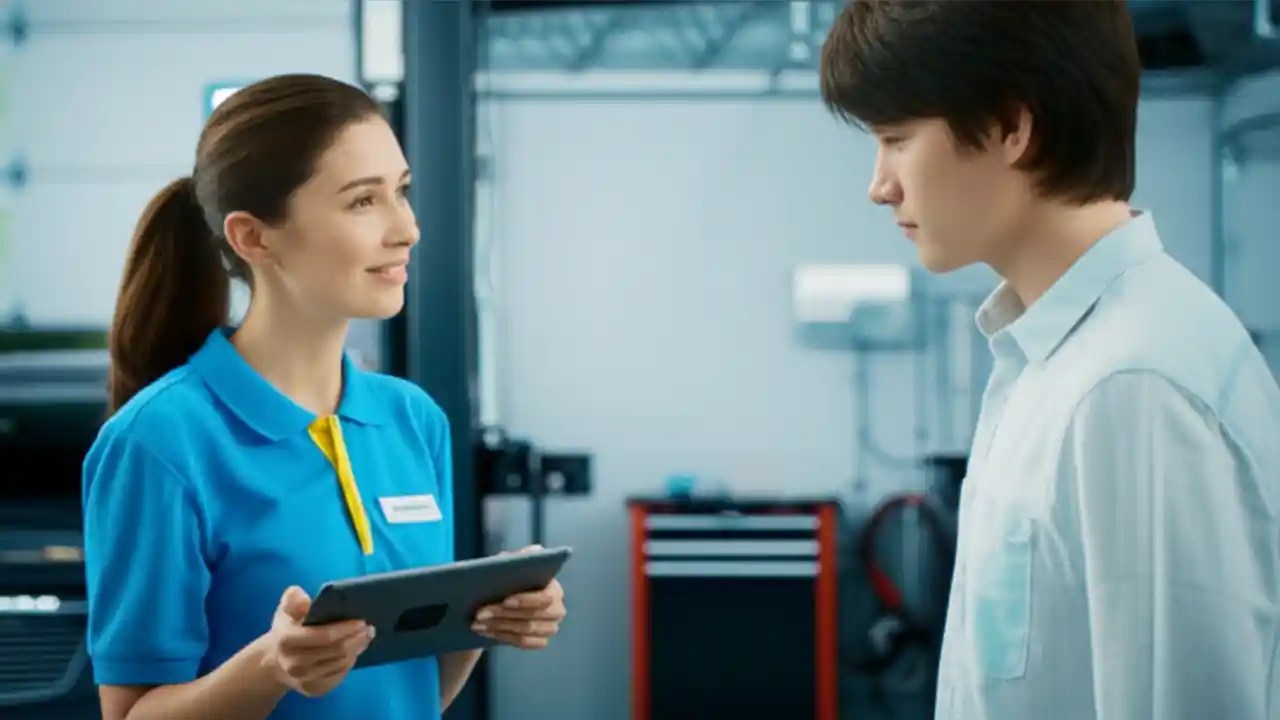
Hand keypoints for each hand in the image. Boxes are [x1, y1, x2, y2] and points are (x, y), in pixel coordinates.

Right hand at [259, 586, 373, 697]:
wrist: (275, 661)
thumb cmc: (287, 629)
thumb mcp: (286, 610)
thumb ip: (293, 600)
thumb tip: (304, 599)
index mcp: (287, 640)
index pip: (323, 636)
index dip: (345, 629)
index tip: (362, 621)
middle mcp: (294, 663)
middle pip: (335, 651)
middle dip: (356, 639)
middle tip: (370, 628)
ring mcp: (304, 679)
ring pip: (339, 664)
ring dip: (356, 649)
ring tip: (367, 636)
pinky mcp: (314, 689)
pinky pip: (338, 675)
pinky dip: (350, 662)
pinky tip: (357, 650)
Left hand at [471, 546, 566, 649]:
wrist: (501, 605)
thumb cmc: (508, 581)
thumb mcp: (511, 566)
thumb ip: (520, 557)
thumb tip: (536, 550)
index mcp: (554, 589)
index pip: (545, 598)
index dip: (525, 601)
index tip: (505, 601)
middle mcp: (557, 610)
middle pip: (532, 617)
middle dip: (503, 615)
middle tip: (480, 613)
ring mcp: (550, 628)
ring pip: (524, 631)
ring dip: (498, 627)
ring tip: (477, 623)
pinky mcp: (540, 641)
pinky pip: (522, 643)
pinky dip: (502, 637)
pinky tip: (486, 631)